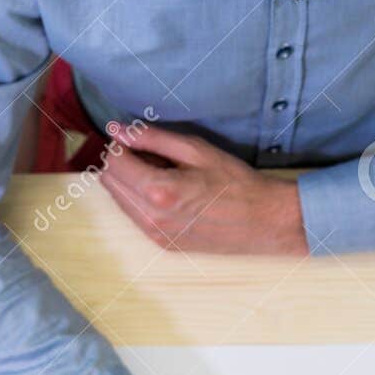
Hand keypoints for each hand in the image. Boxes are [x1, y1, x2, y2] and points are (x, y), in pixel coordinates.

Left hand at [99, 122, 308, 254]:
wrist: (264, 221)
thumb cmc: (236, 182)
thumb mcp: (196, 150)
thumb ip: (152, 138)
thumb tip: (116, 129)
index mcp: (158, 191)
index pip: (113, 161)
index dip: (123, 144)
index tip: (142, 140)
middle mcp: (151, 217)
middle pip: (110, 181)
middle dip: (123, 163)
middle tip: (155, 156)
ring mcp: (155, 234)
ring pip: (119, 200)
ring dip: (131, 182)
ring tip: (165, 175)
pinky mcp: (163, 244)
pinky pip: (135, 216)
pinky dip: (142, 199)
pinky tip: (170, 193)